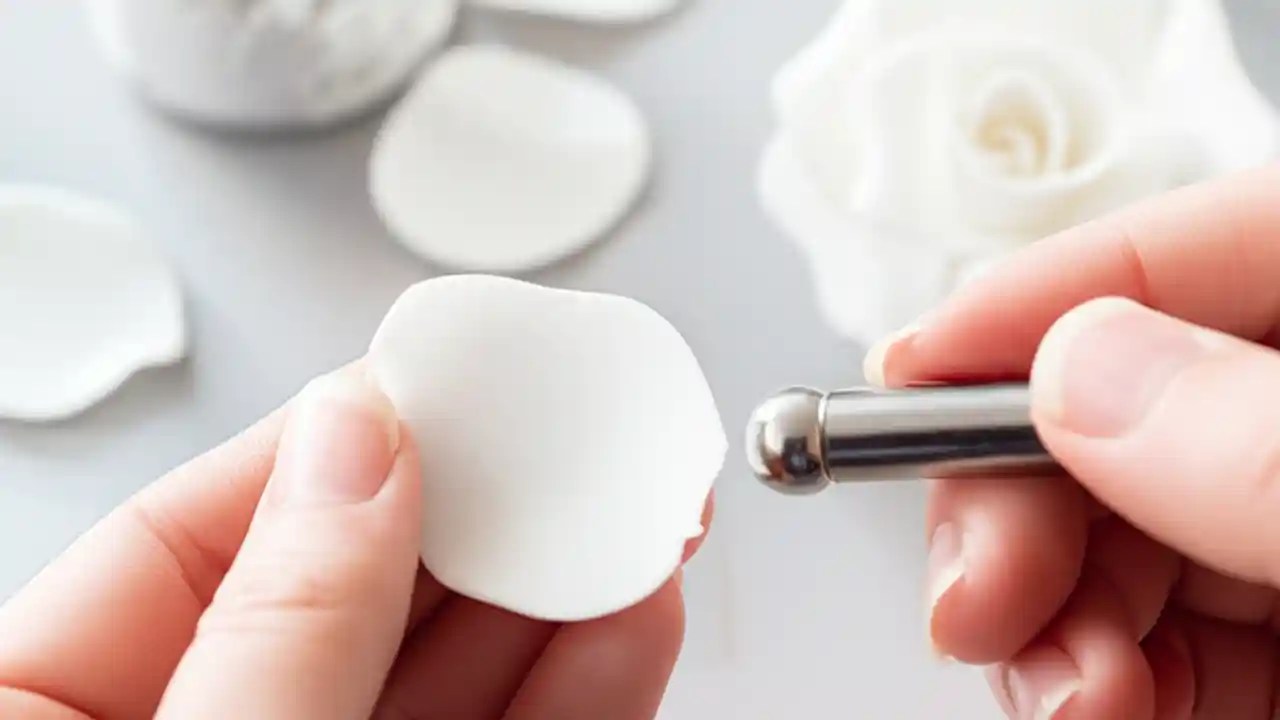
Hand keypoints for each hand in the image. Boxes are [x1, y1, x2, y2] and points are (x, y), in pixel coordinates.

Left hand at [0, 365, 709, 719]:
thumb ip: (278, 628)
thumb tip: (358, 444)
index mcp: (59, 719)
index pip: (188, 541)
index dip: (328, 449)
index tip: (437, 384)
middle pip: (345, 597)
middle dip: (476, 513)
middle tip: (569, 430)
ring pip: (445, 676)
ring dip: (554, 592)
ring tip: (634, 508)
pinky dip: (579, 686)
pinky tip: (629, 615)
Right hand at [867, 164, 1279, 718]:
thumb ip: (1260, 444)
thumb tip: (1083, 372)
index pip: (1177, 259)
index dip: (1026, 304)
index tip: (907, 371)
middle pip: (1112, 407)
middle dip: (1016, 501)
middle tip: (976, 588)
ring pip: (1115, 533)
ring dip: (1047, 613)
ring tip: (1061, 686)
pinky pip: (1169, 637)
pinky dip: (1110, 676)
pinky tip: (1101, 700)